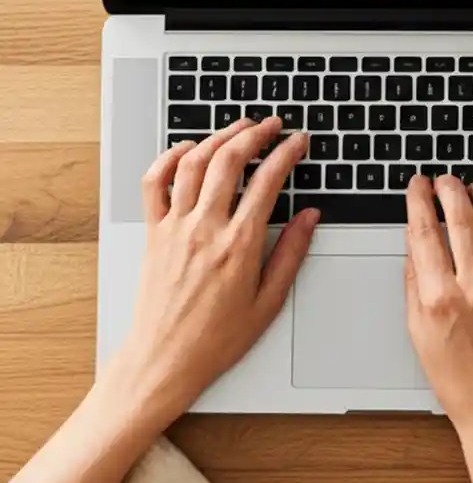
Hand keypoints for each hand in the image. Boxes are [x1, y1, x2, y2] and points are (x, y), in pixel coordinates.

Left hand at [103, 118, 319, 428]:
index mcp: (240, 246)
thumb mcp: (269, 301)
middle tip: (272, 125)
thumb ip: (291, 253)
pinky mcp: (154, 232)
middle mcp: (205, 229)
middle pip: (230, 161)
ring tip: (238, 128)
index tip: (298, 142)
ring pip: (194, 163)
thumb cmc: (217, 338)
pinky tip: (187, 149)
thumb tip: (309, 217)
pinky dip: (170, 158)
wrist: (166, 357)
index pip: (268, 182)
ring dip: (218, 137)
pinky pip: (155, 182)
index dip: (287, 153)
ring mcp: (175, 227)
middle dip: (255, 134)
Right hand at [403, 175, 472, 444]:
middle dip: (449, 189)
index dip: (418, 199)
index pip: (423, 231)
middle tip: (444, 180)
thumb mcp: (420, 337)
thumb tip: (414, 248)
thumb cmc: (461, 386)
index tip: (417, 185)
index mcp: (439, 298)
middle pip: (460, 217)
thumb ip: (414, 287)